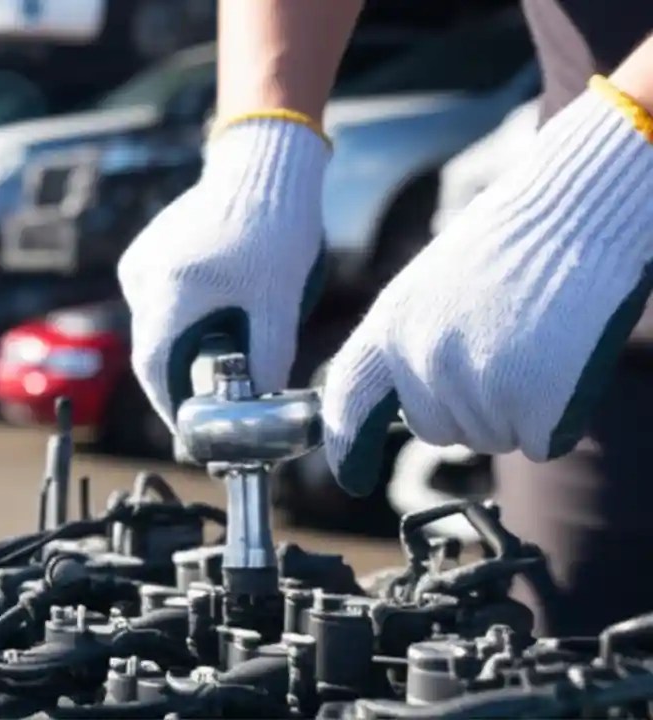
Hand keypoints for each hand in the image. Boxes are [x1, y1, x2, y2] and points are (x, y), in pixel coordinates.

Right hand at [118, 117, 328, 432]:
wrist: (261, 167)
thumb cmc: (277, 231)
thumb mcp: (278, 306)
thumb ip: (267, 363)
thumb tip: (264, 414)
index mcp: (173, 292)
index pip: (155, 370)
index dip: (172, 407)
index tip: (193, 431)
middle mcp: (145, 278)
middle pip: (152, 351)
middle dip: (182, 379)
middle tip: (215, 399)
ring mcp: (141, 263)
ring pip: (155, 327)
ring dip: (183, 346)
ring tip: (227, 344)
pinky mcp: (145, 251)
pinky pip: (156, 301)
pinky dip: (181, 318)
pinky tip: (217, 307)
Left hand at [322, 84, 652, 495]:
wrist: (574, 213)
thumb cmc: (507, 246)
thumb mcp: (427, 289)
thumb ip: (405, 345)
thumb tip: (398, 404)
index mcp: (387, 327)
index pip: (347, 403)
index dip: (346, 447)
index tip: (351, 479)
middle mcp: (420, 362)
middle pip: (436, 431)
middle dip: (469, 408)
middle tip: (504, 349)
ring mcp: (474, 384)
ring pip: (492, 437)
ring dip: (516, 408)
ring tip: (533, 344)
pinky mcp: (531, 402)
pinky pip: (540, 443)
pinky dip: (557, 419)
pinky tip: (562, 365)